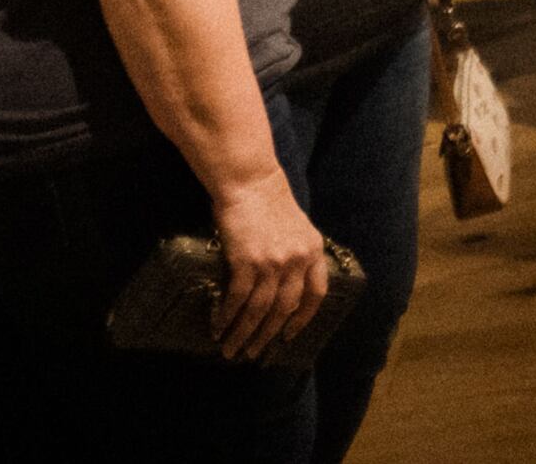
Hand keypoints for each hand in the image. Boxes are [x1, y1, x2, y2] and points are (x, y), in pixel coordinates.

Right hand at [208, 171, 332, 359]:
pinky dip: (228, 316)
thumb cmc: (268, 203)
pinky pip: (238, 299)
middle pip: (284, 309)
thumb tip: (281, 286)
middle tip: (251, 354)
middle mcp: (297, 260)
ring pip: (260, 310)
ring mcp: (273, 262)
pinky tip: (219, 327)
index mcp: (313, 252)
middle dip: (267, 336)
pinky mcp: (247, 262)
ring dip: (244, 333)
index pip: (316, 294)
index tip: (289, 336)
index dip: (303, 318)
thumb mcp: (295, 228)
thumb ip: (294, 254)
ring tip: (231, 350)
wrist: (250, 182)